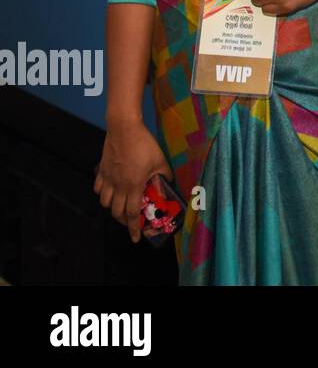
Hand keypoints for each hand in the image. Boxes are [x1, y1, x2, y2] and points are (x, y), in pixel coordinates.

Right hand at [94, 118, 170, 243]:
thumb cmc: (144, 145)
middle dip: (123, 220)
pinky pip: (98, 188)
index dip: (134, 228)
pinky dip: (103, 194)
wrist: (124, 129)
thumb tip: (169, 183)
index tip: (136, 238)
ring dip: (112, 208)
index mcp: (133, 185)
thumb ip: (164, 174)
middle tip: (130, 221)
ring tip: (120, 206)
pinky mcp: (101, 170)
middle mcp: (118, 186)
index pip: (132, 213)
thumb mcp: (160, 160)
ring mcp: (107, 178)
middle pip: (116, 211)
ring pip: (105, 202)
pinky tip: (110, 191)